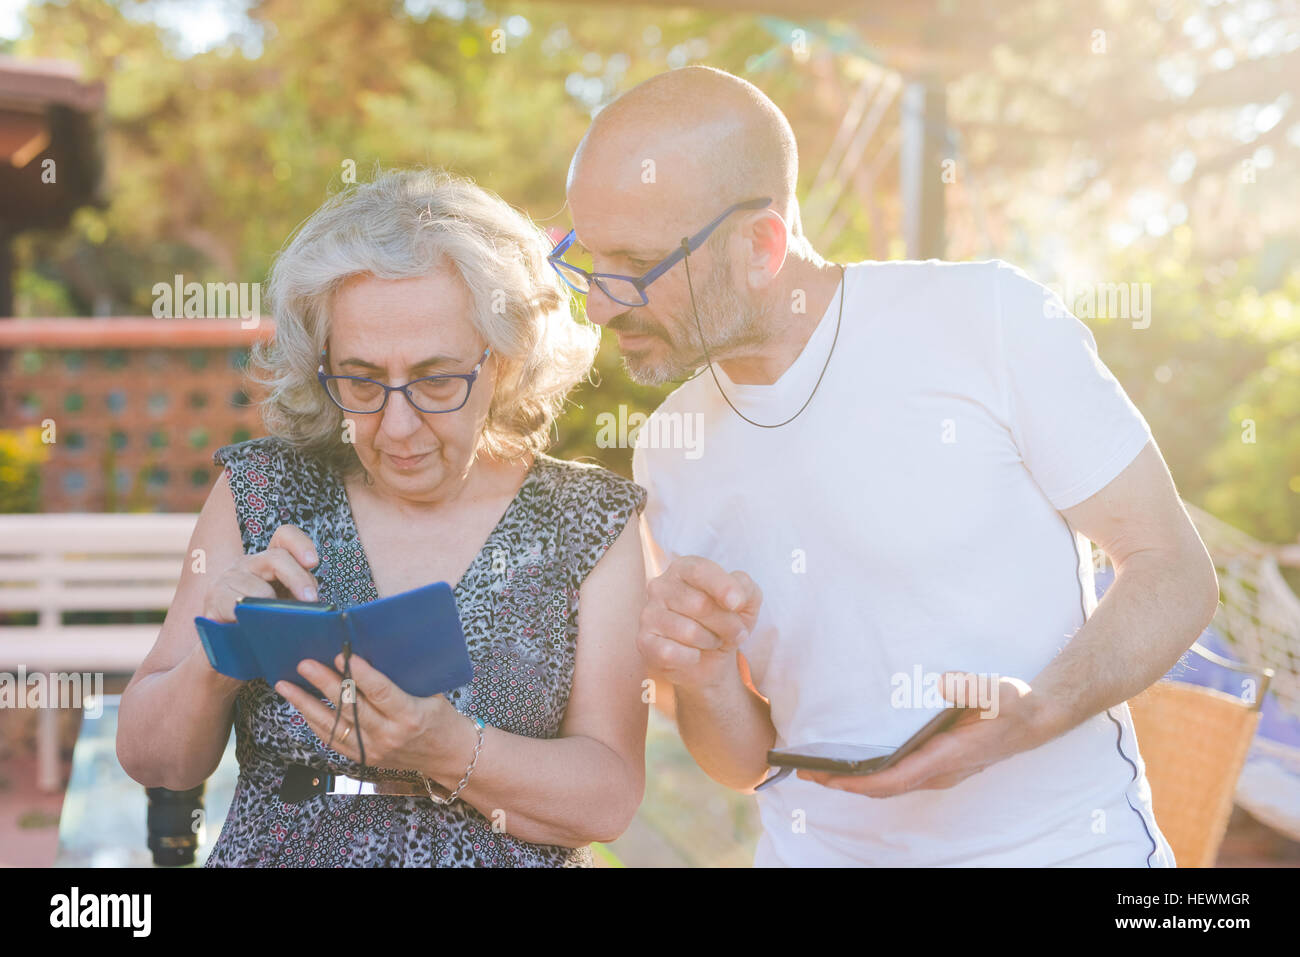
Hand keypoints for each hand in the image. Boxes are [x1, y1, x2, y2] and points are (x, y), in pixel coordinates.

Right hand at [201, 524, 319, 623]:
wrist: (224, 641)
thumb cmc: (262, 620)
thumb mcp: (286, 603)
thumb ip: (301, 595)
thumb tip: (314, 602)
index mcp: (269, 561)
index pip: (285, 537)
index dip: (301, 544)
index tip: (313, 562)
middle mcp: (248, 563)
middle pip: (277, 558)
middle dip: (298, 579)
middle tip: (311, 600)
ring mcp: (229, 578)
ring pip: (261, 588)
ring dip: (274, 607)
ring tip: (277, 623)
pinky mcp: (215, 599)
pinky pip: (239, 606)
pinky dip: (250, 617)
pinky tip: (254, 626)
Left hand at [274, 651, 466, 774]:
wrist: (447, 756)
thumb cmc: (441, 717)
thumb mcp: (431, 693)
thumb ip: (403, 677)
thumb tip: (371, 648)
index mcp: (411, 716)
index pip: (381, 692)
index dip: (360, 674)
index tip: (342, 655)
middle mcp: (389, 735)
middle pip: (351, 707)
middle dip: (324, 683)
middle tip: (304, 663)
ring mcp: (373, 750)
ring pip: (333, 725)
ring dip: (306, 703)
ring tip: (286, 685)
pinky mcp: (363, 759)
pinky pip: (332, 739)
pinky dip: (314, 721)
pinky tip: (299, 705)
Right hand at [636, 556, 761, 689]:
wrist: (710, 659)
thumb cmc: (724, 622)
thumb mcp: (746, 601)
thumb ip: (745, 588)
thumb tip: (736, 598)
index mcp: (684, 568)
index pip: (700, 570)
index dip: (722, 586)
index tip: (738, 604)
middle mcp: (661, 586)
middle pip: (699, 604)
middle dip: (726, 624)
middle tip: (735, 633)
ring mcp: (649, 613)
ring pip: (688, 631)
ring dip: (710, 641)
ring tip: (711, 641)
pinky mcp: (644, 641)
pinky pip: (670, 652)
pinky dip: (691, 657)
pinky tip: (693, 655)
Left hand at [797, 673, 1051, 796]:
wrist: (1034, 719)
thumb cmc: (1012, 704)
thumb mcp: (996, 691)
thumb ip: (972, 687)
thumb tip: (945, 682)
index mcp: (947, 757)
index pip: (895, 779)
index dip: (860, 783)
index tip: (830, 779)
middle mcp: (939, 772)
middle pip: (884, 788)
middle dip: (844, 785)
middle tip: (807, 773)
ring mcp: (938, 772)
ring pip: (889, 785)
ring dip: (854, 782)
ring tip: (820, 770)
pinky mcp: (937, 765)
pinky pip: (898, 776)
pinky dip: (871, 776)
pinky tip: (853, 763)